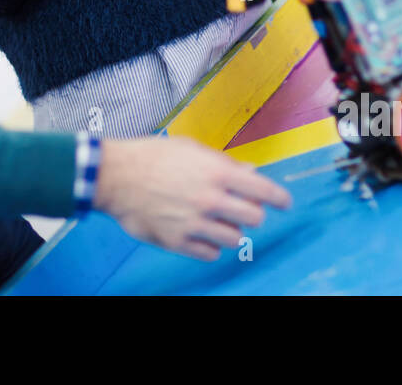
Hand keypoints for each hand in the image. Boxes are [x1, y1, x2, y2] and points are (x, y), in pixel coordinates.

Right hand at [94, 137, 291, 260]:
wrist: (116, 176)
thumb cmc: (152, 157)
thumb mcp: (191, 149)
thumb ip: (224, 162)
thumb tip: (251, 170)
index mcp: (217, 172)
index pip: (263, 190)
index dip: (280, 198)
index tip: (285, 203)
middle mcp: (210, 199)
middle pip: (254, 218)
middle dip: (253, 214)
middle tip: (244, 210)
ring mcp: (195, 223)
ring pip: (234, 239)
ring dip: (230, 230)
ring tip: (216, 220)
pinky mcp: (178, 241)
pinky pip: (210, 253)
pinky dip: (210, 245)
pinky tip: (201, 233)